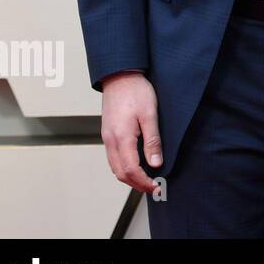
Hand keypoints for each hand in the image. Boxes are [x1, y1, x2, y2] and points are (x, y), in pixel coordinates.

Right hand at [100, 71, 160, 192]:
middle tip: (153, 187)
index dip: (144, 182)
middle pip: (120, 173)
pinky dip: (124, 167)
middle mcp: (110, 141)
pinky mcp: (108, 133)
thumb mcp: (150, 114)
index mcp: (121, 138)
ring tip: (146, 179)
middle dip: (136, 184)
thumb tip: (155, 163)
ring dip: (129, 177)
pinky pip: (113, 157)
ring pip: (115, 167)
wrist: (119, 76)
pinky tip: (136, 165)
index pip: (131, 170)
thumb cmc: (136, 92)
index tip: (156, 186)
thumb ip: (152, 141)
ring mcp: (107, 138)